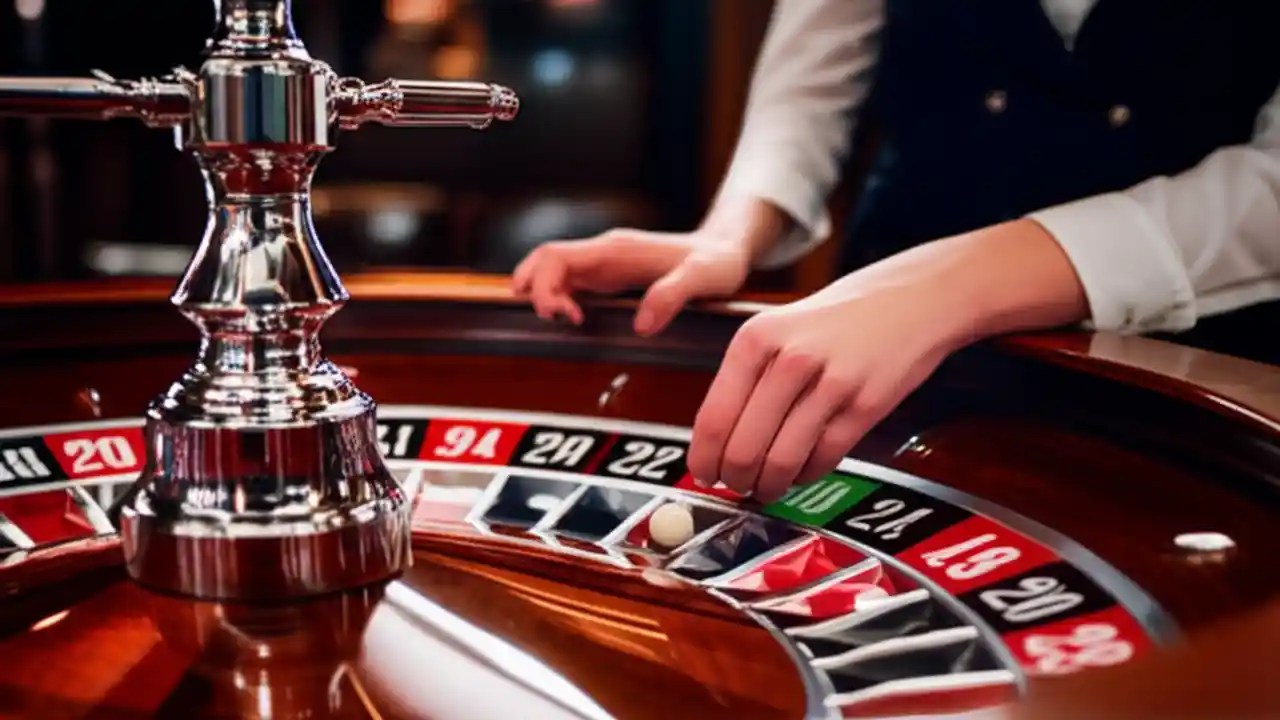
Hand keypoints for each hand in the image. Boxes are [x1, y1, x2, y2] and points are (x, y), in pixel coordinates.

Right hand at [511, 196, 796, 335]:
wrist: (727, 246)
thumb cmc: (717, 260)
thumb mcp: (704, 277)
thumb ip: (672, 295)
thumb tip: (642, 324)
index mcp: (616, 249)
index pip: (557, 257)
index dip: (547, 288)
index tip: (570, 317)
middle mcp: (604, 252)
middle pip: (545, 258)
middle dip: (534, 288)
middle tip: (554, 321)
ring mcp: (605, 261)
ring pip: (553, 268)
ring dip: (543, 292)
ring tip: (562, 321)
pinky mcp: (611, 273)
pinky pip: (571, 279)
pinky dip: (559, 297)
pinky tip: (573, 318)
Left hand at [686, 271, 963, 502]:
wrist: (913, 298)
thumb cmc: (841, 317)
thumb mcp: (781, 327)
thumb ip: (748, 376)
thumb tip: (716, 438)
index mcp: (756, 339)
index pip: (714, 417)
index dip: (704, 458)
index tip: (702, 474)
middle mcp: (789, 359)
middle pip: (744, 447)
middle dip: (734, 479)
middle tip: (736, 486)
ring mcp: (830, 383)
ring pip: (782, 460)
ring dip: (769, 485)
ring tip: (767, 487)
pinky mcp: (865, 405)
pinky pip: (823, 457)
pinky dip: (806, 474)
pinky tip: (801, 471)